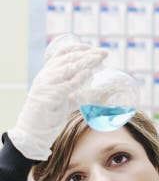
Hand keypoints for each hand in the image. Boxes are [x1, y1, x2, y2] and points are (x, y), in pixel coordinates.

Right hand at [7, 44, 105, 160]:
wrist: (32, 131)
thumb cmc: (49, 116)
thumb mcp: (68, 101)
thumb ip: (82, 96)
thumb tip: (104, 93)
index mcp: (48, 74)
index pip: (62, 54)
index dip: (78, 49)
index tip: (93, 48)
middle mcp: (46, 76)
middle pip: (68, 59)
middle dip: (87, 54)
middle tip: (104, 53)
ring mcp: (46, 85)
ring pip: (68, 68)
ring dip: (85, 62)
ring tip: (99, 58)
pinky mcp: (50, 96)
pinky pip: (66, 85)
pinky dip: (78, 78)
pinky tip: (88, 73)